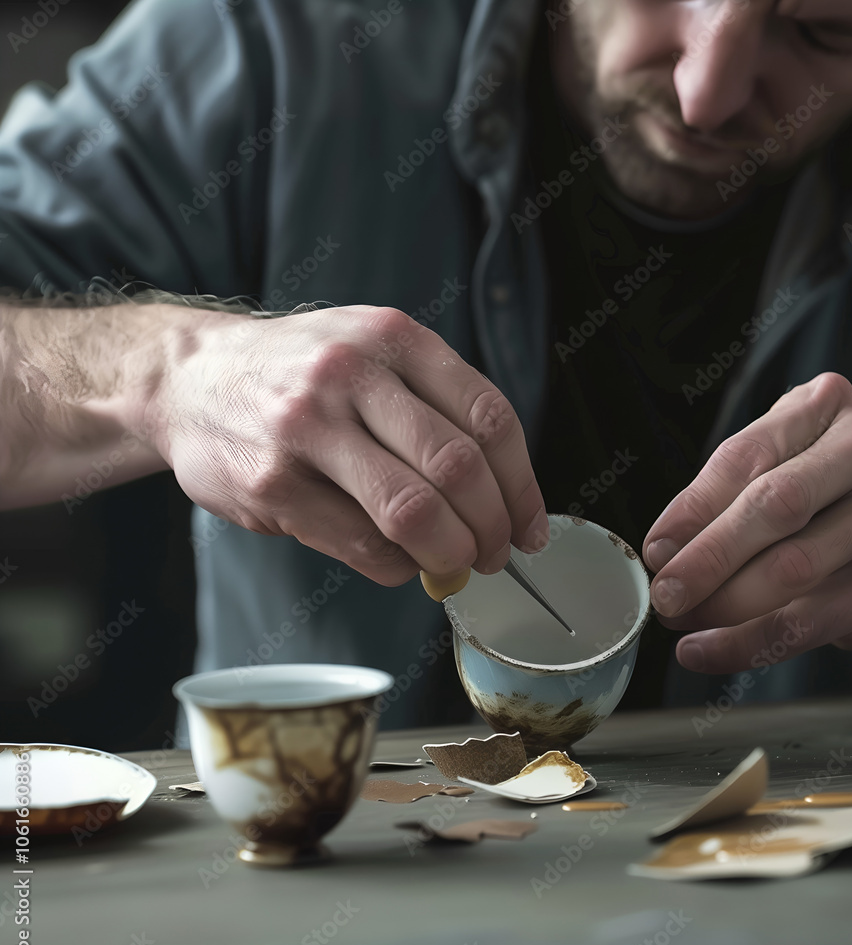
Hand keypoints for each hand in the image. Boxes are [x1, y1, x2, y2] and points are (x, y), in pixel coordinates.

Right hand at [151, 305, 547, 583]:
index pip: (489, 417)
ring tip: (456, 565)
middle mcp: (351, 373)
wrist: (190, 377)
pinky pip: (362, 544)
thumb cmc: (299, 374)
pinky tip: (401, 562)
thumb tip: (502, 498)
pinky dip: (398, 567)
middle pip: (457, 467)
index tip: (530, 525)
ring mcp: (307, 428)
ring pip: (412, 512)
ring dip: (450, 554)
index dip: (522, 484)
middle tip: (496, 553)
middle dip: (492, 527)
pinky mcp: (272, 483)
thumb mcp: (371, 352)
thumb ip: (435, 406)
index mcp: (394, 338)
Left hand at [642, 373, 851, 671]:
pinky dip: (754, 642)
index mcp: (824, 404)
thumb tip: (665, 551)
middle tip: (666, 596)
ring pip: (797, 568)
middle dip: (710, 559)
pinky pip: (817, 620)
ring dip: (726, 606)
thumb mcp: (763, 466)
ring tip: (682, 624)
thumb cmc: (809, 487)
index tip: (655, 551)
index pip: (747, 457)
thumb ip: (716, 499)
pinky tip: (713, 649)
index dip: (694, 509)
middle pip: (778, 507)